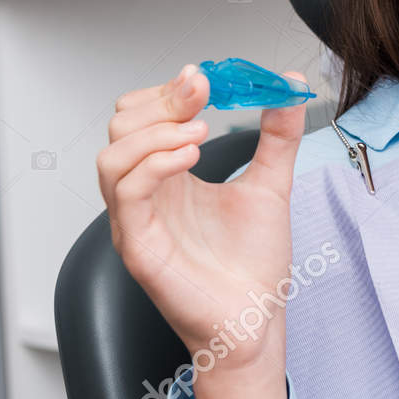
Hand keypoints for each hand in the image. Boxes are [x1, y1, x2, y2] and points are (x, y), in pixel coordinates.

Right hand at [96, 63, 307, 398]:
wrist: (256, 320)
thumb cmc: (253, 265)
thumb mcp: (271, 183)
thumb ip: (278, 135)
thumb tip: (288, 87)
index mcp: (170, 175)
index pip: (144, 115)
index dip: (171, 90)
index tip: (207, 77)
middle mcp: (146, 194)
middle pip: (121, 127)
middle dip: (161, 100)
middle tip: (203, 93)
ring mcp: (136, 220)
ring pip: (111, 157)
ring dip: (155, 132)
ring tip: (200, 131)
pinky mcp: (138, 246)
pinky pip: (126, 193)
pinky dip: (154, 164)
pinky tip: (190, 157)